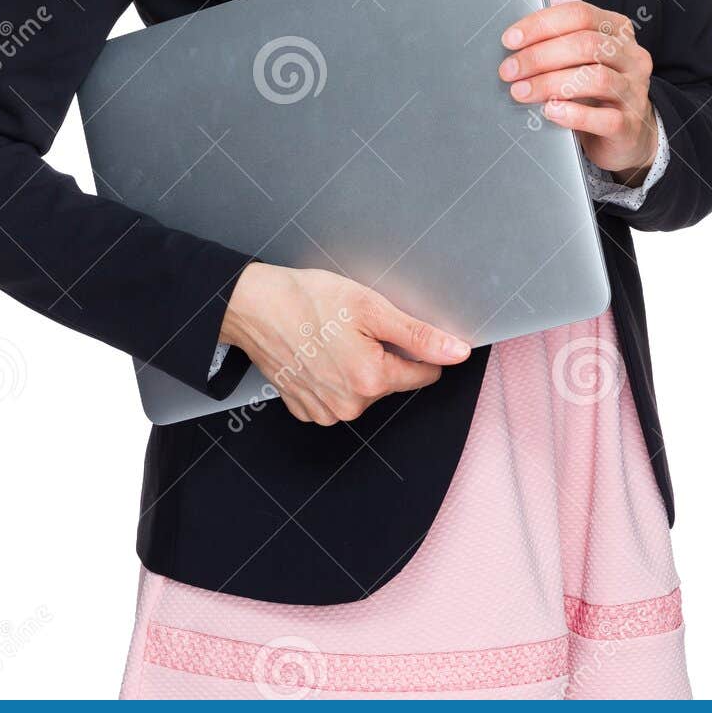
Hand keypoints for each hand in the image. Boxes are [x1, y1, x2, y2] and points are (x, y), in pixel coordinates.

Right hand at [218, 263, 470, 424]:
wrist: (253, 307)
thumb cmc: (307, 300)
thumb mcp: (371, 307)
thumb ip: (419, 335)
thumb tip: (458, 352)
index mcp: (371, 381)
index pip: (424, 373)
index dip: (416, 347)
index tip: (395, 328)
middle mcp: (350, 406)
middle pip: (392, 382)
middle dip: (382, 355)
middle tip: (355, 327)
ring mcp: (325, 412)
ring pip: (364, 390)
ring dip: (357, 366)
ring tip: (333, 338)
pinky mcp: (305, 410)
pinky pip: (337, 396)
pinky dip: (333, 376)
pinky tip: (318, 352)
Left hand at [499, 0, 659, 184]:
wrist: (626, 134)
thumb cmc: (594, 92)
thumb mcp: (580, 62)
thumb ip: (557, 48)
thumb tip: (513, 48)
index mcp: (617, 31)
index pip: (580, 15)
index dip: (541, 24)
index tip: (510, 40)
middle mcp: (632, 57)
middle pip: (586, 45)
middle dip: (540, 56)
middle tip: (509, 70)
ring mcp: (635, 91)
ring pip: (596, 79)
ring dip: (550, 83)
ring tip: (521, 92)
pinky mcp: (631, 125)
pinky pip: (605, 118)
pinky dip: (574, 114)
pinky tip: (551, 112)